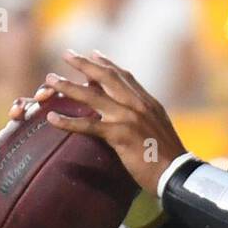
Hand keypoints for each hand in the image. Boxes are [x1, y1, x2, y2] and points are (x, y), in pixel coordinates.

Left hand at [11, 50, 187, 193]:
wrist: (177, 173)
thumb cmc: (169, 157)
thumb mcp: (159, 129)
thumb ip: (145, 117)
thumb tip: (133, 116)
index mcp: (147, 102)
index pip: (124, 76)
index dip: (107, 63)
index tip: (93, 54)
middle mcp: (137, 104)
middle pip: (106, 76)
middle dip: (84, 64)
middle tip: (67, 54)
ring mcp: (128, 118)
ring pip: (92, 96)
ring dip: (68, 86)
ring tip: (50, 80)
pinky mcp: (120, 135)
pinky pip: (88, 125)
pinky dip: (68, 122)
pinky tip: (52, 119)